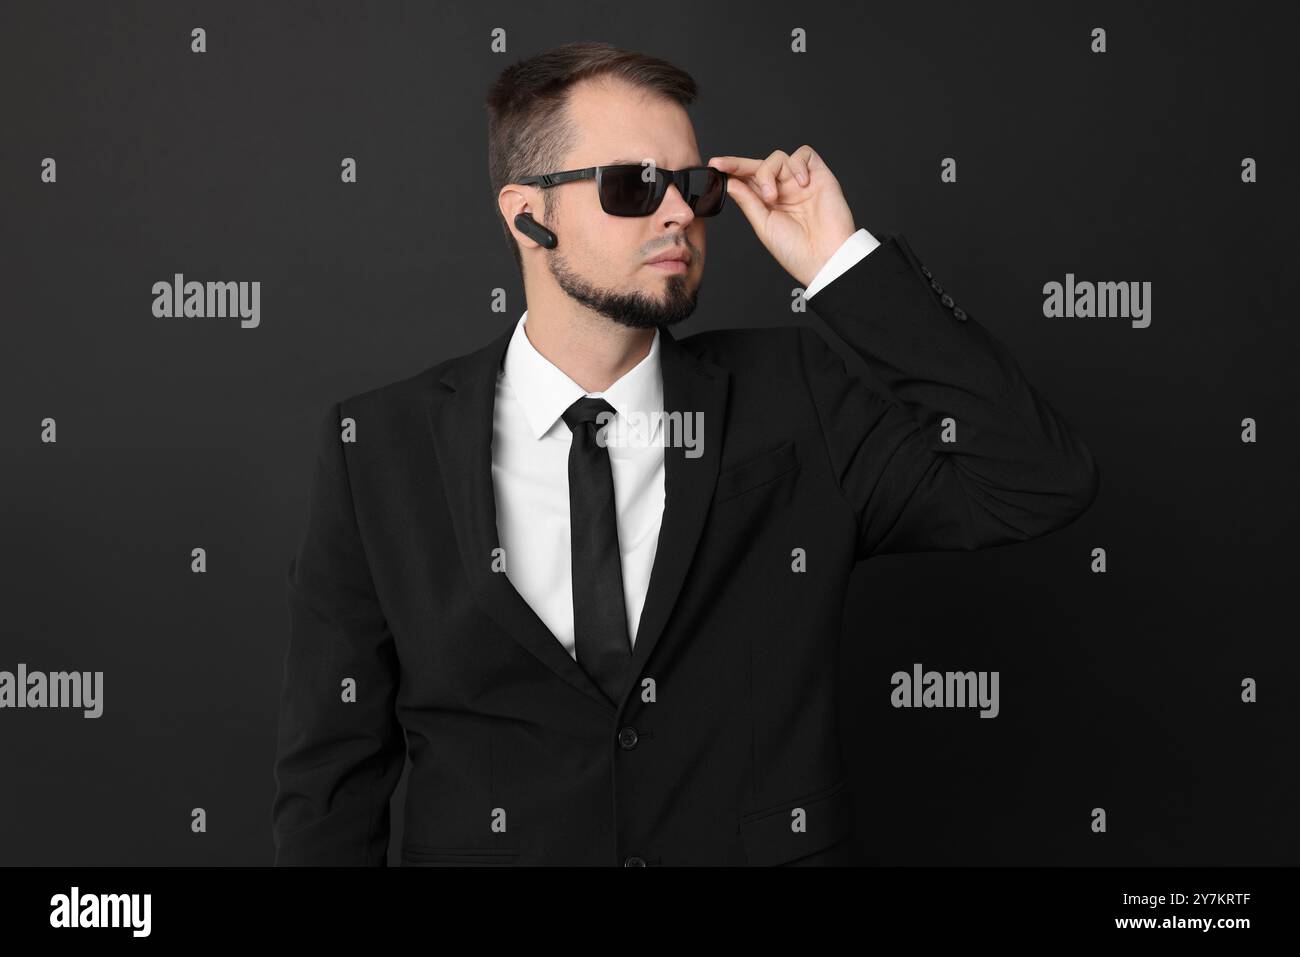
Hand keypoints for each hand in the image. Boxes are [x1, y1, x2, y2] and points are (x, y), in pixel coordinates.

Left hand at [706, 146, 856, 288]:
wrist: (825, 259)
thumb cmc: (796, 251)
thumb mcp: (764, 225)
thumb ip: (748, 201)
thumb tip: (729, 182)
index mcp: (768, 203)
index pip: (747, 180)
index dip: (732, 170)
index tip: (715, 165)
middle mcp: (784, 190)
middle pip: (760, 165)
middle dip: (741, 165)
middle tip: (726, 168)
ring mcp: (801, 182)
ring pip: (779, 158)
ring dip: (770, 173)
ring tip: (774, 197)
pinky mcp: (820, 176)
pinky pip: (805, 155)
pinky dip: (798, 163)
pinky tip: (801, 183)